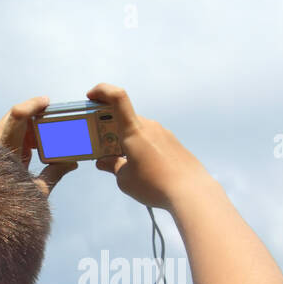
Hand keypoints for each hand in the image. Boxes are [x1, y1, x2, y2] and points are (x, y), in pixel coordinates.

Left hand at [0, 95, 77, 197]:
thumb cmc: (10, 205)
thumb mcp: (36, 191)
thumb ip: (54, 173)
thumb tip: (72, 162)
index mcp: (4, 149)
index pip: (16, 116)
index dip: (31, 105)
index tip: (46, 102)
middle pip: (15, 117)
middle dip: (35, 115)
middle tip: (54, 115)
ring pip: (13, 125)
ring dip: (32, 127)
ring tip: (50, 136)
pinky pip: (11, 136)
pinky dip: (26, 137)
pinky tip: (39, 146)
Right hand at [86, 83, 209, 209]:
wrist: (191, 192)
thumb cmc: (156, 185)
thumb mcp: (125, 180)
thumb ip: (113, 166)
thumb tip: (105, 162)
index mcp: (134, 131)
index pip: (117, 97)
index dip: (102, 91)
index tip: (91, 97)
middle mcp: (150, 127)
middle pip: (126, 119)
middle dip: (111, 128)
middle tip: (103, 146)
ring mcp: (164, 134)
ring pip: (140, 131)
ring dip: (128, 141)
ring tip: (125, 163)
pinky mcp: (174, 145)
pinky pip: (153, 140)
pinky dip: (143, 148)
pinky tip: (144, 169)